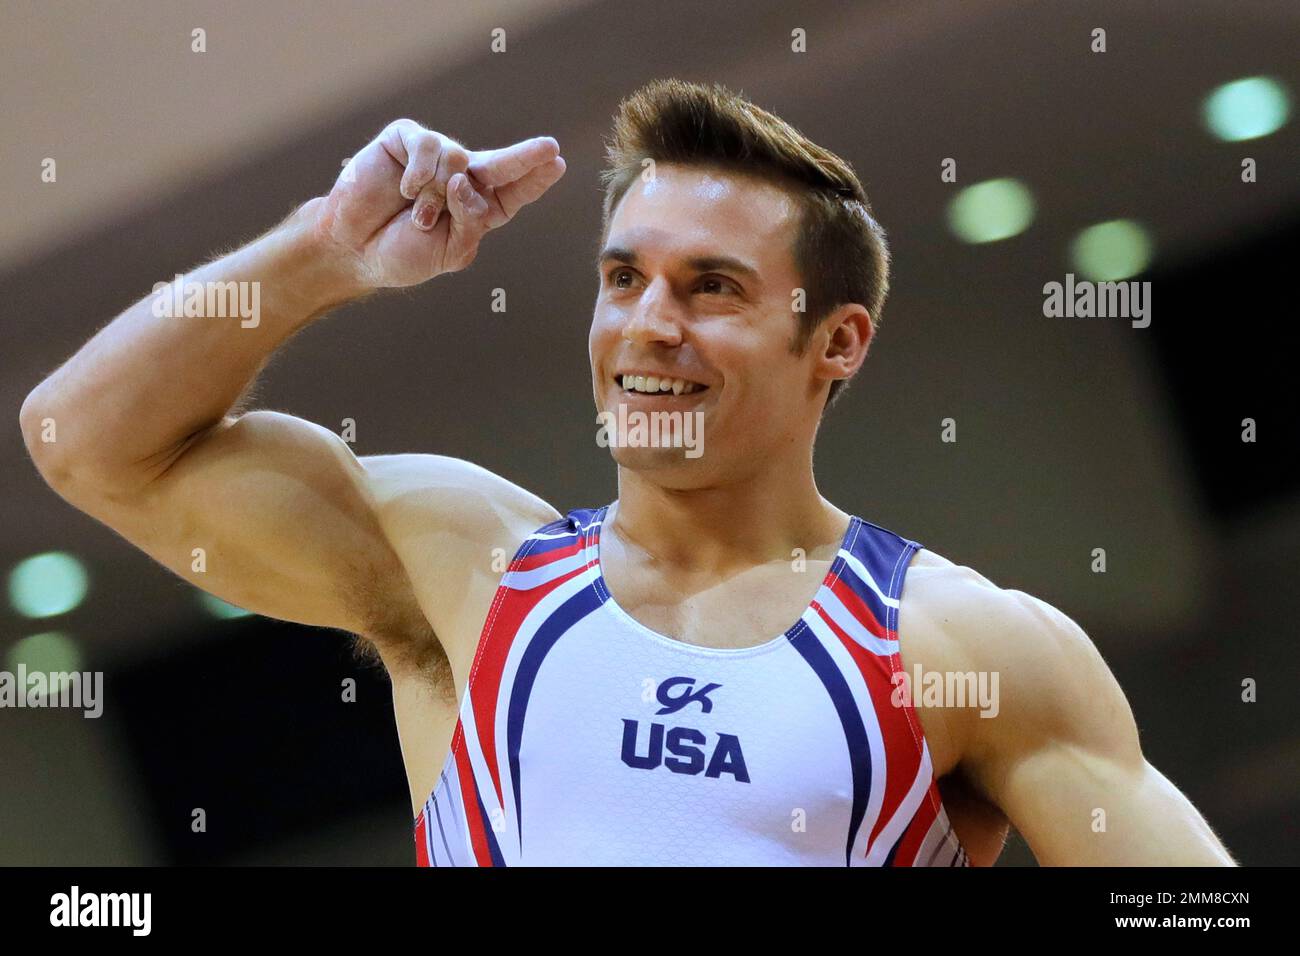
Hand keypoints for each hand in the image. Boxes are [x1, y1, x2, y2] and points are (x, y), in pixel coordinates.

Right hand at [313, 119, 565, 288]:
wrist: (354, 247)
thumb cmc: (403, 252)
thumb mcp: (450, 252)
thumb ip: (470, 222)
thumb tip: (466, 179)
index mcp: (479, 208)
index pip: (514, 192)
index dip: (535, 179)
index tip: (557, 164)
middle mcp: (462, 178)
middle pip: (501, 164)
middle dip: (525, 158)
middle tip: (548, 149)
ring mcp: (436, 157)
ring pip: (457, 161)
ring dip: (437, 195)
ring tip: (418, 216)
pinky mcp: (406, 140)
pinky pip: (426, 147)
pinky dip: (419, 175)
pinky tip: (405, 190)